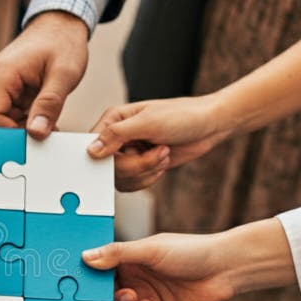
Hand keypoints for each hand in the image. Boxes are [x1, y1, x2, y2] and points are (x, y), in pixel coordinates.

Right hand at [0, 11, 87, 139]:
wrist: (60, 24)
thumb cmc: (62, 42)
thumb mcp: (64, 74)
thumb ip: (50, 104)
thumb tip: (37, 133)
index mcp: (0, 75)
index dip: (10, 134)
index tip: (34, 140)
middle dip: (19, 132)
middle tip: (46, 132)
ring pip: (2, 121)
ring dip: (24, 126)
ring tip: (48, 120)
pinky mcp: (2, 90)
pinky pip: (8, 114)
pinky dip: (25, 120)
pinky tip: (42, 114)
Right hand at [82, 232, 236, 300]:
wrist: (227, 269)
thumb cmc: (192, 251)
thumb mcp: (150, 249)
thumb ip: (117, 254)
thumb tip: (86, 256)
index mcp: (128, 261)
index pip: (101, 275)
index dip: (94, 284)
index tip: (87, 292)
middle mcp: (135, 281)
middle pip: (110, 298)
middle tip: (122, 299)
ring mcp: (147, 298)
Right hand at [87, 94, 228, 190]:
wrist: (209, 125)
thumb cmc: (182, 116)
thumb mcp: (148, 122)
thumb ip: (116, 135)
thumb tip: (91, 150)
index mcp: (112, 121)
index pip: (92, 147)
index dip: (104, 158)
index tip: (123, 157)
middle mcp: (116, 138)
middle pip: (107, 168)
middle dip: (134, 165)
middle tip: (157, 152)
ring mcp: (128, 154)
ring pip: (120, 179)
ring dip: (144, 172)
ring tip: (162, 154)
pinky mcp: (139, 167)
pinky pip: (132, 184)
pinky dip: (148, 179)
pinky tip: (162, 163)